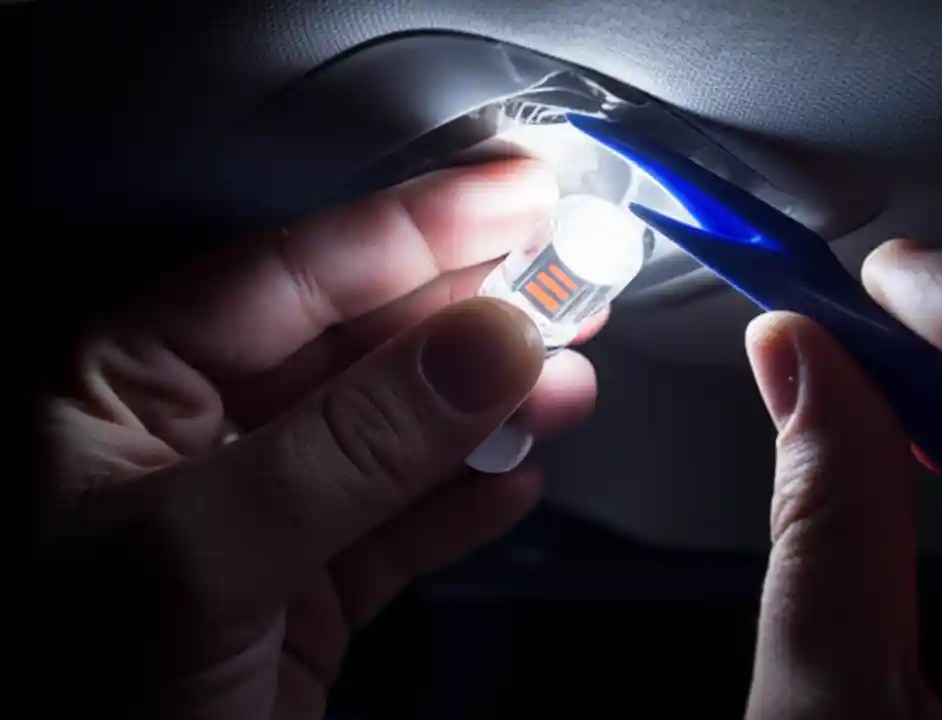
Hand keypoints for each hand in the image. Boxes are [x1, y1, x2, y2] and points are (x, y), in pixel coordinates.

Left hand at [36, 160, 600, 718]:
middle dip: (472, 311)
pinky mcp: (303, 590)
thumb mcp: (207, 556)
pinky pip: (401, 522)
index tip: (521, 192)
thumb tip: (491, 343)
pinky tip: (519, 475)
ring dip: (489, 406)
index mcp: (124, 388)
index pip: (291, 273)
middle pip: (357, 342)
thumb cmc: (80, 705)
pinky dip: (465, 499)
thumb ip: (353, 444)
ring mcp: (256, 514)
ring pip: (394, 432)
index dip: (418, 226)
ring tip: (570, 379)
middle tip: (574, 276)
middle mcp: (192, 437)